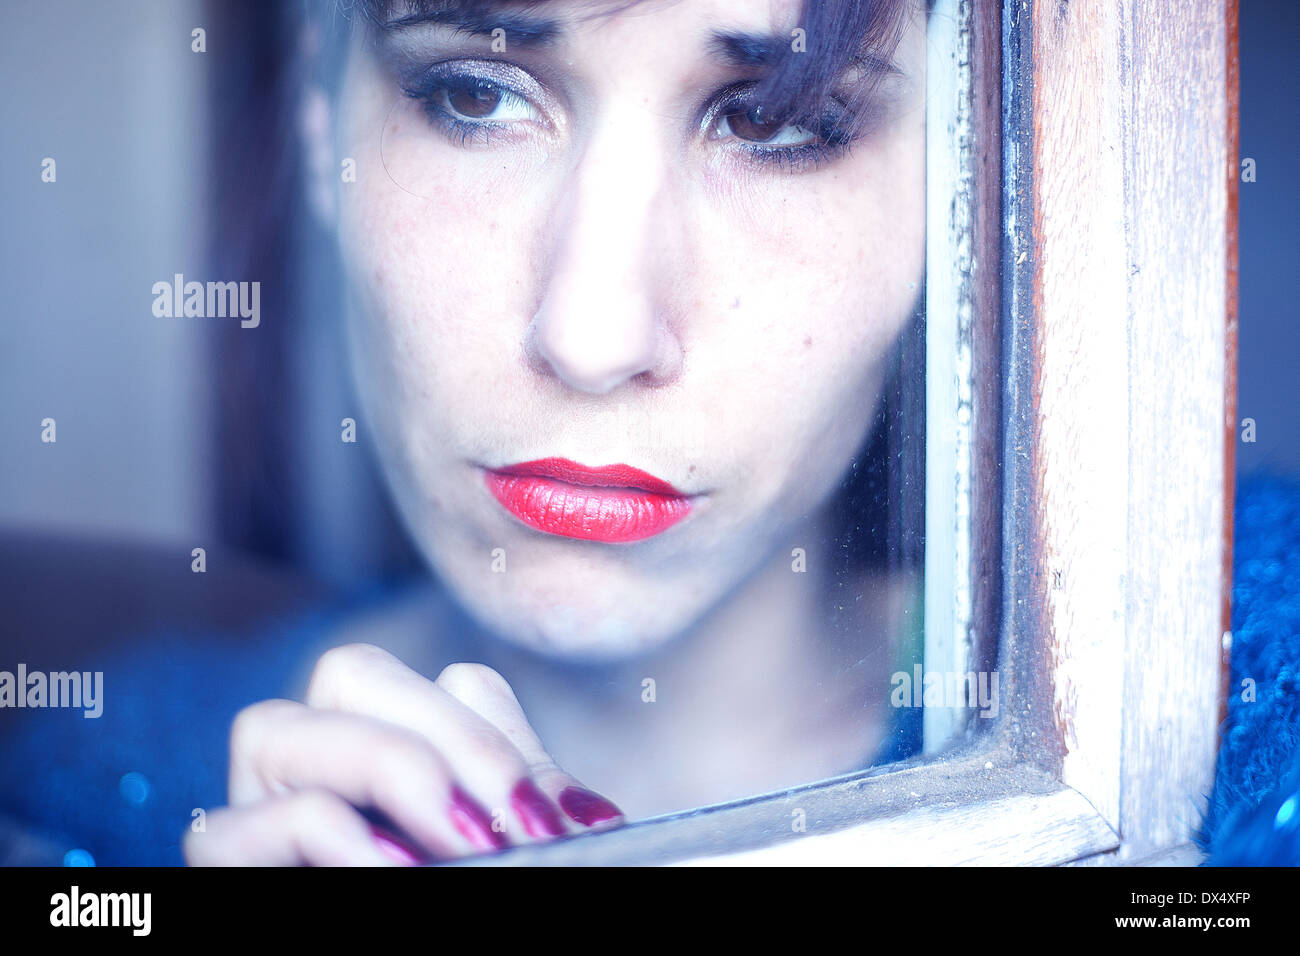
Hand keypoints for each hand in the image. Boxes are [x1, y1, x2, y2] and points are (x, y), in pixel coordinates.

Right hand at [184, 643, 623, 864]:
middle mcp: (325, 778)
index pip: (451, 687)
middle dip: (448, 733)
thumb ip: (532, 826)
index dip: (507, 736)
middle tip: (514, 826)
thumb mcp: (516, 875)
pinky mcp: (225, 879)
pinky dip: (319, 831)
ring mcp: (261, 824)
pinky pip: (233, 828)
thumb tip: (592, 819)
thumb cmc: (486, 936)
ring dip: (386, 767)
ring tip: (462, 845)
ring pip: (274, 726)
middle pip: (353, 673)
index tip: (569, 822)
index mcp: (405, 766)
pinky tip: (396, 872)